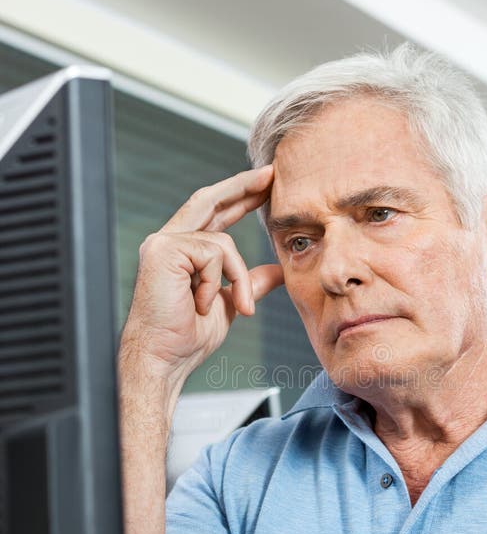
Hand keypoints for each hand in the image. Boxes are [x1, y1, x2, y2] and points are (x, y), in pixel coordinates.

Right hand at [120, 165, 282, 385]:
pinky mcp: (163, 250)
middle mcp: (168, 241)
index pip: (213, 213)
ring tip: (235, 307)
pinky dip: (218, 282)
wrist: (163, 359)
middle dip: (242, 187)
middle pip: (209, 200)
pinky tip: (202, 303)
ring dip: (237, 278)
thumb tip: (277, 270)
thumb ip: (249, 282)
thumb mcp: (228, 305)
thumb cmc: (186, 338)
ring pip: (223, 241)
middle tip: (270, 174)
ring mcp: (163, 244)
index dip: (238, 196)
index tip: (265, 185)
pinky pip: (213, 253)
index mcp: (181, 251)